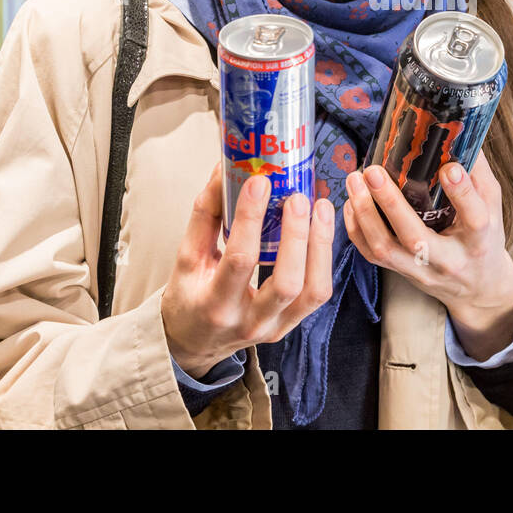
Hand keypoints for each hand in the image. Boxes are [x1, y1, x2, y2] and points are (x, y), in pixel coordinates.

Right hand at [160, 162, 334, 377]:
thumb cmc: (189, 296)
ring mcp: (276, 326)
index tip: (259, 182)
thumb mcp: (187, 258)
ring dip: (320, 245)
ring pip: (312, 291)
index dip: (251, 218)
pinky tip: (322, 227)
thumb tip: (223, 170)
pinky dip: (324, 257)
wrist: (195, 341)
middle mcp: (250, 321)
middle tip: (297, 196)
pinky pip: (317, 292)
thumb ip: (206, 215)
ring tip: (320, 207)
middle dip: (296, 235)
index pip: (240, 260)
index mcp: (216, 305)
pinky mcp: (292, 324)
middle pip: (286, 282)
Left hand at [343, 151, 512, 361]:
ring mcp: (421, 269)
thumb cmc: (484, 239)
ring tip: (355, 180)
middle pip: (416, 236)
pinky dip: (356, 229)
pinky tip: (351, 203)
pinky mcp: (401, 272)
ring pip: (386, 248)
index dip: (461, 193)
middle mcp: (449, 259)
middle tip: (373, 171)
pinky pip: (371, 255)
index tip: (449, 167)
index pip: (474, 218)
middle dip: (391, 203)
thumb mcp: (493, 208)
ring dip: (365, 214)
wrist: (475, 287)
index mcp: (479, 240)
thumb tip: (462, 134)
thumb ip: (479, 174)